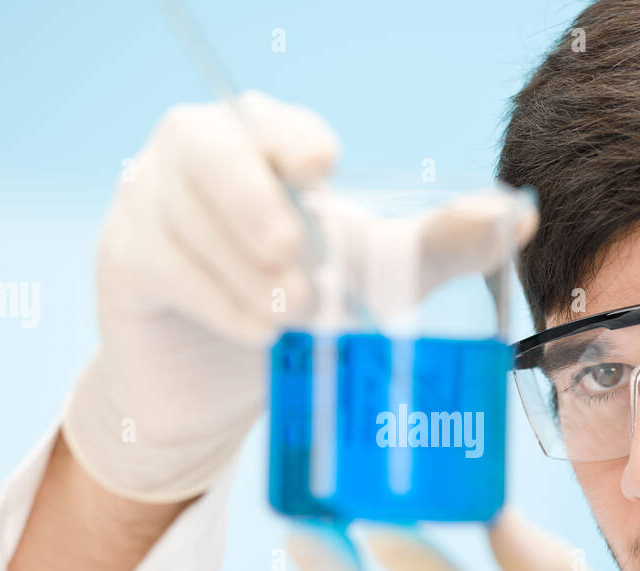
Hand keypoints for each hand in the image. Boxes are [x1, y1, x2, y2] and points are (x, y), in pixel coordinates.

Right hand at [62, 92, 535, 502]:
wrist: (221, 382)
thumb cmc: (298, 303)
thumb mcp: (373, 272)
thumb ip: (439, 244)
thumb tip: (517, 217)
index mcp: (258, 139)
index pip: (268, 119)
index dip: (291, 139)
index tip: (321, 172)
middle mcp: (194, 156)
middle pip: (212, 152)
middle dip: (260, 211)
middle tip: (302, 273)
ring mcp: (146, 201)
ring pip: (188, 220)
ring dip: (247, 275)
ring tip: (293, 318)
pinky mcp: (122, 258)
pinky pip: (164, 266)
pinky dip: (216, 302)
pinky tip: (256, 331)